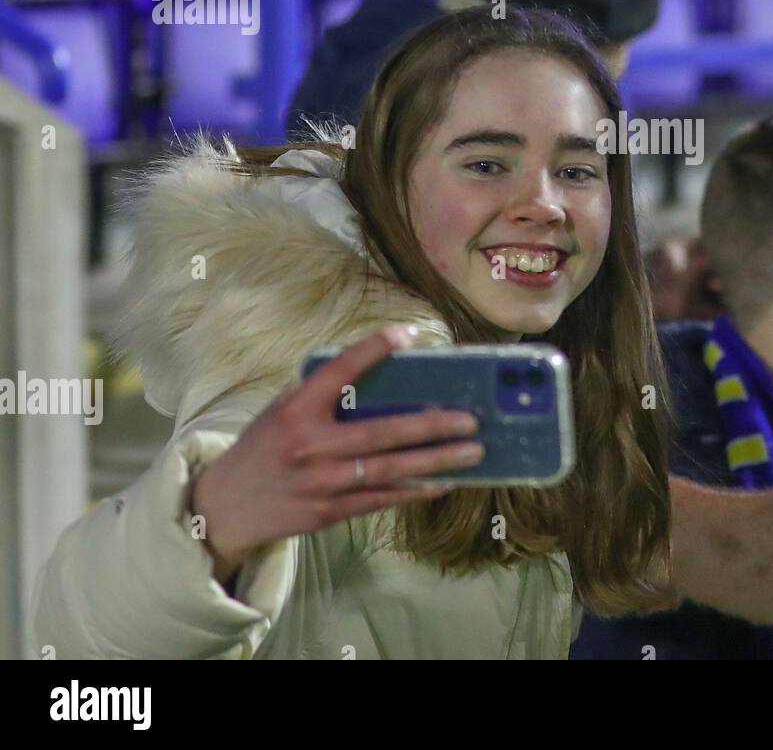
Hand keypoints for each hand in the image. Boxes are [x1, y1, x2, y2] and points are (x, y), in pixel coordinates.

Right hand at [190, 325, 483, 582]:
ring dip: (436, 460)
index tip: (408, 334)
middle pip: (380, 432)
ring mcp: (320, 483)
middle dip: (431, 425)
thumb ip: (322, 393)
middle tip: (470, 418)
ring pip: (389, 470)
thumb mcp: (282, 410)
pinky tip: (445, 481)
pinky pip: (381, 500)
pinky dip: (415, 490)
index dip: (372, 350)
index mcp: (295, 411)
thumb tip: (379, 368)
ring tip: (473, 450)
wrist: (224, 508)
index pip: (339, 372)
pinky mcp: (328, 512)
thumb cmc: (264, 448)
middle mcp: (308, 446)